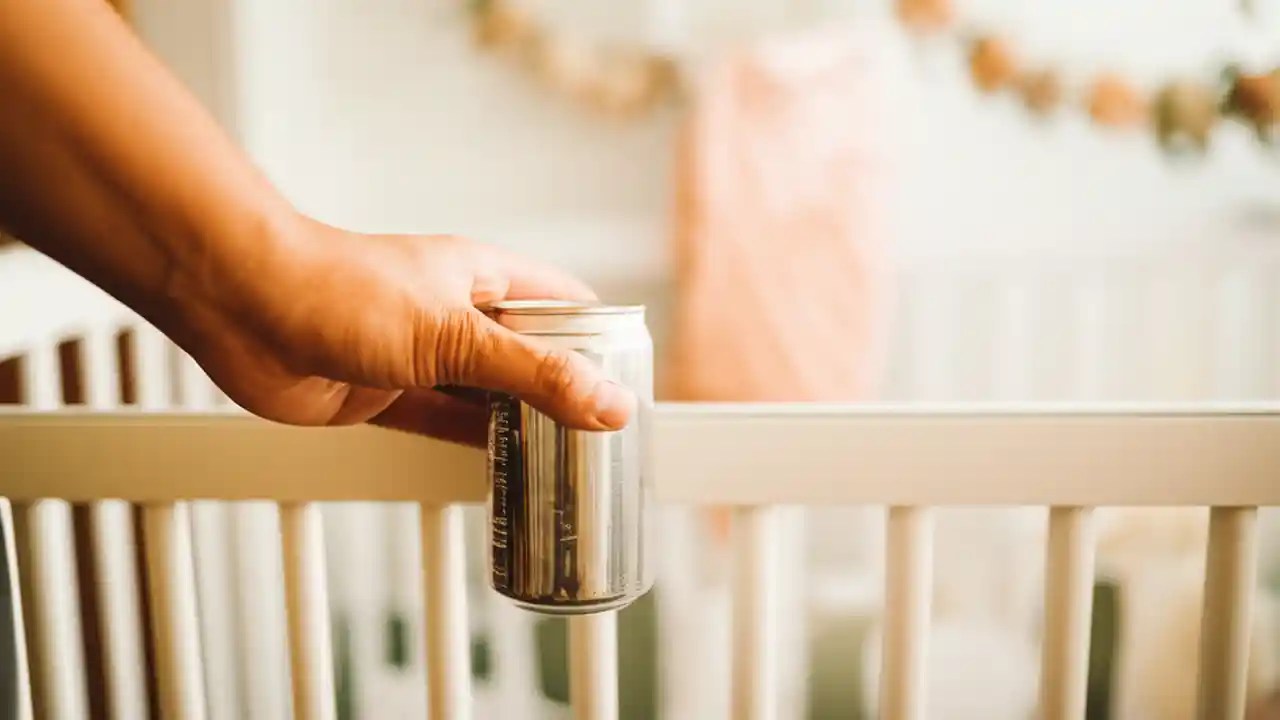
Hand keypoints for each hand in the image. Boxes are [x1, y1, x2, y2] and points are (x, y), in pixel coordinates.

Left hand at [163, 215, 635, 446]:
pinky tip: (503, 469)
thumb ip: (535, 374)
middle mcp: (456, 314)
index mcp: (483, 277)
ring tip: (564, 462)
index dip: (599, 338)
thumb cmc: (343, 291)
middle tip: (602, 438)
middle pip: (528, 355)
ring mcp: (421, 355)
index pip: (563, 304)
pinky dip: (473, 447)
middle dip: (563, 392)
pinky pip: (444, 423)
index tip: (630, 380)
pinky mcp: (386, 394)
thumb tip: (609, 406)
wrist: (242, 307)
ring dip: (518, 425)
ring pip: (487, 395)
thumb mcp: (455, 335)